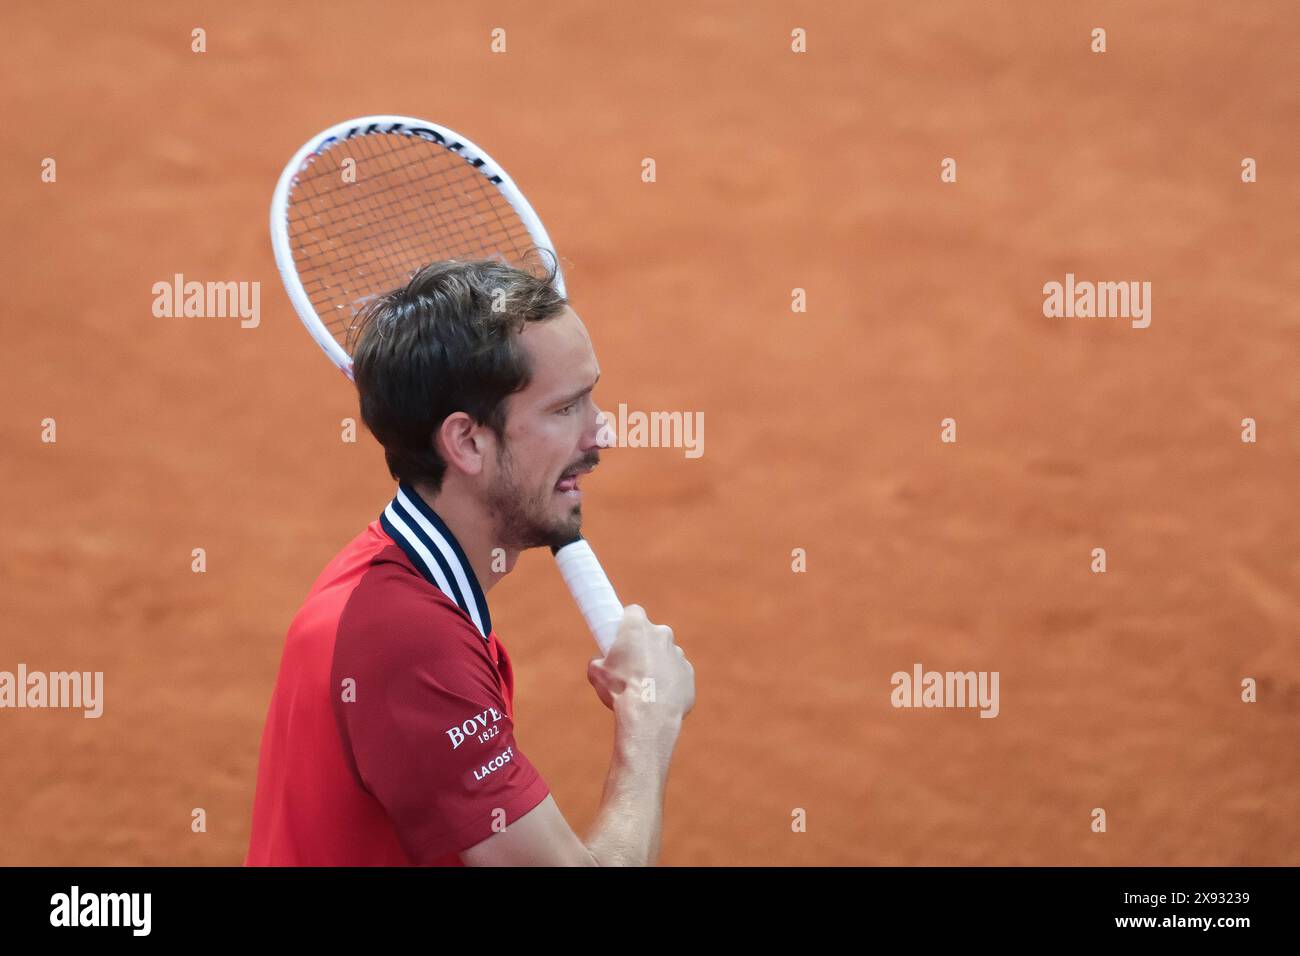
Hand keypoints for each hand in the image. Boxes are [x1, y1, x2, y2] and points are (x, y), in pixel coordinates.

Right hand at [587, 605, 694, 725]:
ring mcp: (678, 654)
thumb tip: (598, 663)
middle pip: (652, 634)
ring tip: (644, 687)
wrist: (649, 716)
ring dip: (657, 665)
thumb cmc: (621, 690)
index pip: (633, 612)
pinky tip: (657, 699)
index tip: (620, 636)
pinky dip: (669, 682)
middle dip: (643, 645)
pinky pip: (677, 674)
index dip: (626, 623)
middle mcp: (662, 634)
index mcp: (638, 627)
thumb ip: (598, 661)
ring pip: (666, 654)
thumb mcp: (596, 673)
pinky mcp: (688, 674)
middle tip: (631, 665)